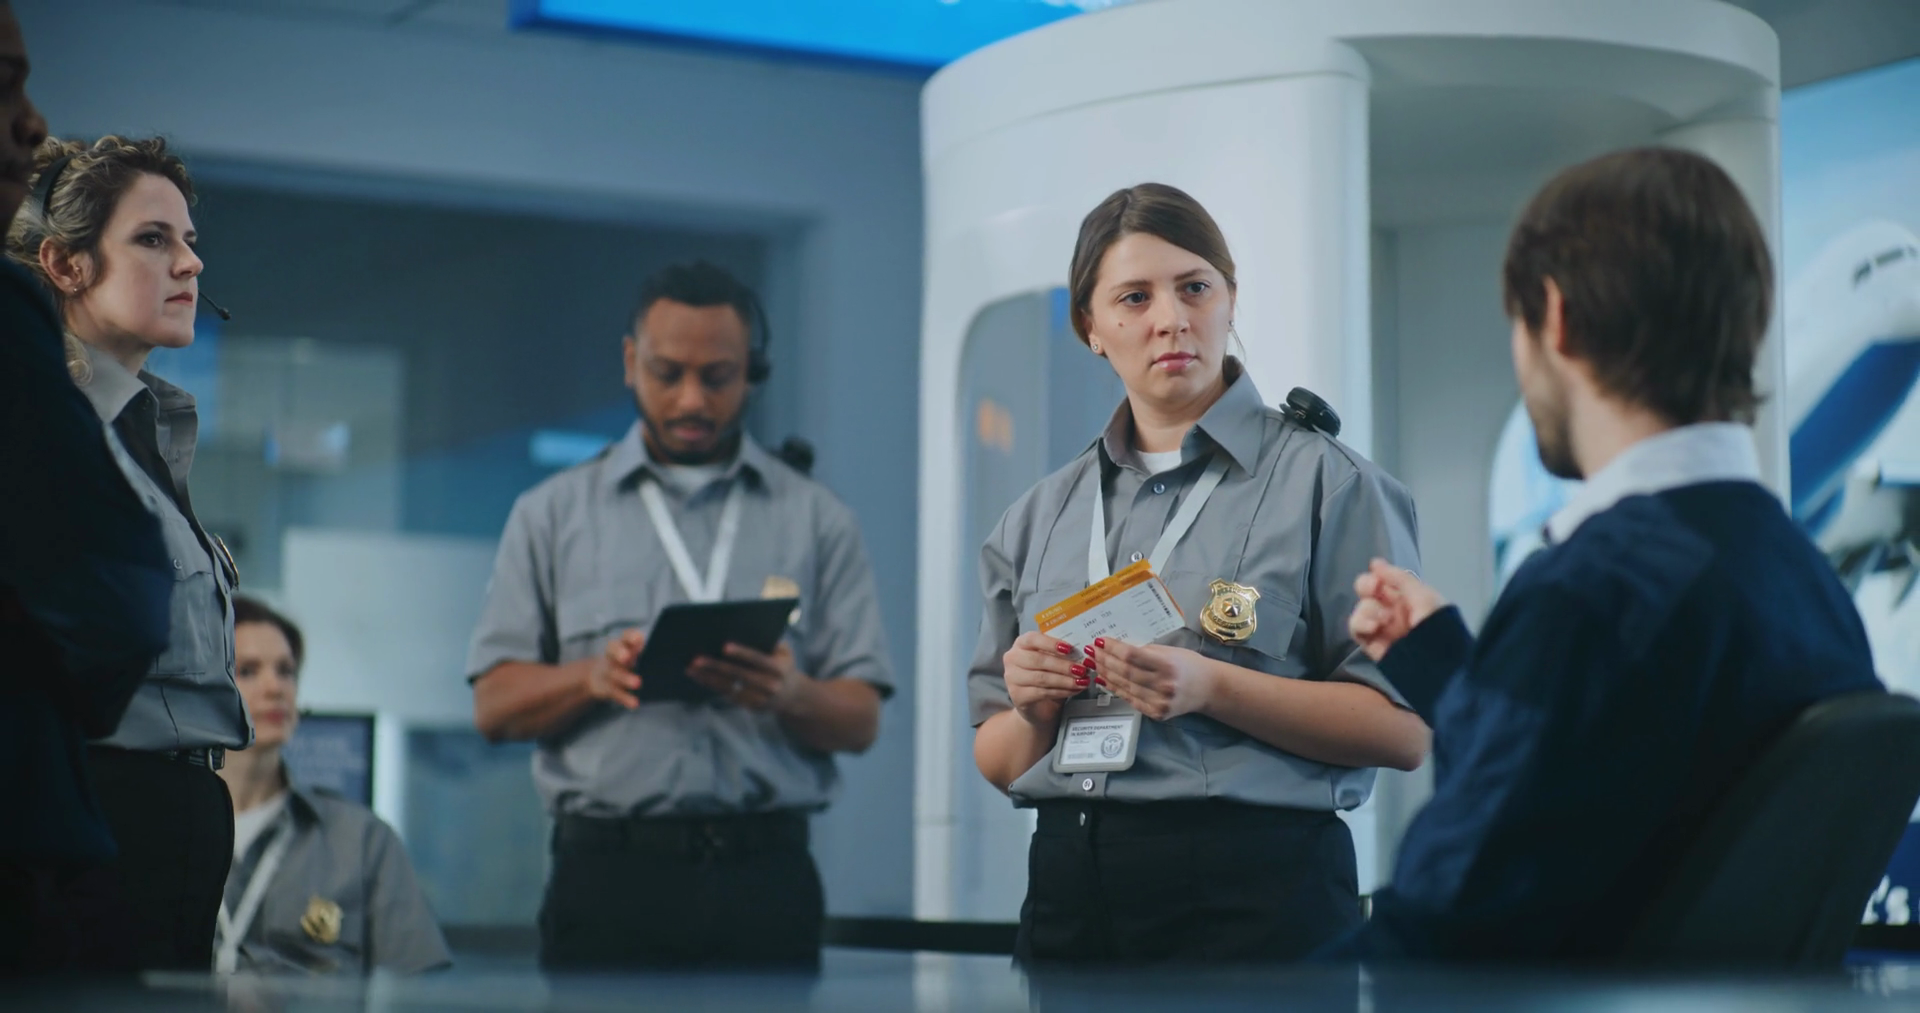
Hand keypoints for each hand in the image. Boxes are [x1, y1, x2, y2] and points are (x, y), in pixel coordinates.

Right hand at [588, 629, 645, 709]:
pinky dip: (625, 698)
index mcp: (622, 645)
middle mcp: (613, 656)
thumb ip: (637, 647)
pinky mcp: (606, 688)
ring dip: (625, 678)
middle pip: (613, 651)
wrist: (595, 676)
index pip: (624, 637)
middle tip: (627, 657)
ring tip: (638, 683)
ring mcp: (608, 672)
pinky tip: (634, 703)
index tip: (638, 638)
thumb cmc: (621, 661)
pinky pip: (615, 692)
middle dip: (619, 653)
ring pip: (615, 673)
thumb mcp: (629, 652)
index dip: (630, 637)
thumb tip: (644, 641)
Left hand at [689, 642, 805, 710]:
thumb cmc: (782, 665)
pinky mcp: (749, 707)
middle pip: (739, 674)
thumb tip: (744, 631)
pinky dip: (710, 684)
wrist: (792, 696)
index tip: (724, 646)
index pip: (758, 659)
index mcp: (779, 669)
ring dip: (708, 677)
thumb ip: (770, 641)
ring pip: (729, 687)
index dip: (742, 653)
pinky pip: (726, 695)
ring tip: (691, 667)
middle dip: (717, 666)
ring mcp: (759, 699)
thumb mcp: (785, 652)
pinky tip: (698, 676)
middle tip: (697, 658)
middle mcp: (770, 686)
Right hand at [1001, 631, 1088, 726]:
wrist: (1037, 705)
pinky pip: (1042, 692)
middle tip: (1082, 670)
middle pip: (1038, 660)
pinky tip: (1073, 691)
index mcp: (1021, 644)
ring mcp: (1012, 678)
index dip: (1051, 643)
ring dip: (1065, 680)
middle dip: (1062, 665)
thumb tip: (1083, 650)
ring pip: (1041, 678)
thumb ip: (1062, 653)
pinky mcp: (1017, 696)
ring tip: (1081, 681)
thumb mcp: (1052, 660)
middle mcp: (1012, 658)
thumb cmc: (1046, 674)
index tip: (1069, 649)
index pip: (1032, 639)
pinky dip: (1061, 691)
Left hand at [1092, 638, 1214, 720]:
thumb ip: (1145, 652)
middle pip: (1125, 672)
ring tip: (1095, 663)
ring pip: (1124, 687)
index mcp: (1167, 666)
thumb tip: (1116, 649)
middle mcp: (1163, 686)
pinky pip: (1130, 699)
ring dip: (1106, 674)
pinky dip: (1116, 689)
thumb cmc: (1188, 664)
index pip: (1131, 656)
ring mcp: (1159, 702)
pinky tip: (1105, 679)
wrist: (1208, 689)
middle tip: (1092, 651)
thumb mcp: (1169, 651)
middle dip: (1105, 660)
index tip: (1100, 640)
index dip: (1113, 648)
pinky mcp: (1156, 713)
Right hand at [1349, 558, 1448, 661]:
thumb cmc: (1435, 624)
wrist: (1437, 662)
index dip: (1377, 575)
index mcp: (1408, 597)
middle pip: (1367, 591)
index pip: (1384, 580)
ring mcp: (1382, 627)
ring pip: (1361, 609)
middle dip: (1366, 586)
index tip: (1378, 577)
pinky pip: (1357, 629)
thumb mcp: (1423, 595)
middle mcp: (1393, 610)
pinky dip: (1360, 624)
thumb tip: (1374, 563)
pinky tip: (1373, 626)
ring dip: (1367, 609)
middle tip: (1373, 589)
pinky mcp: (1372, 644)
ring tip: (1383, 620)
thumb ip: (1399, 578)